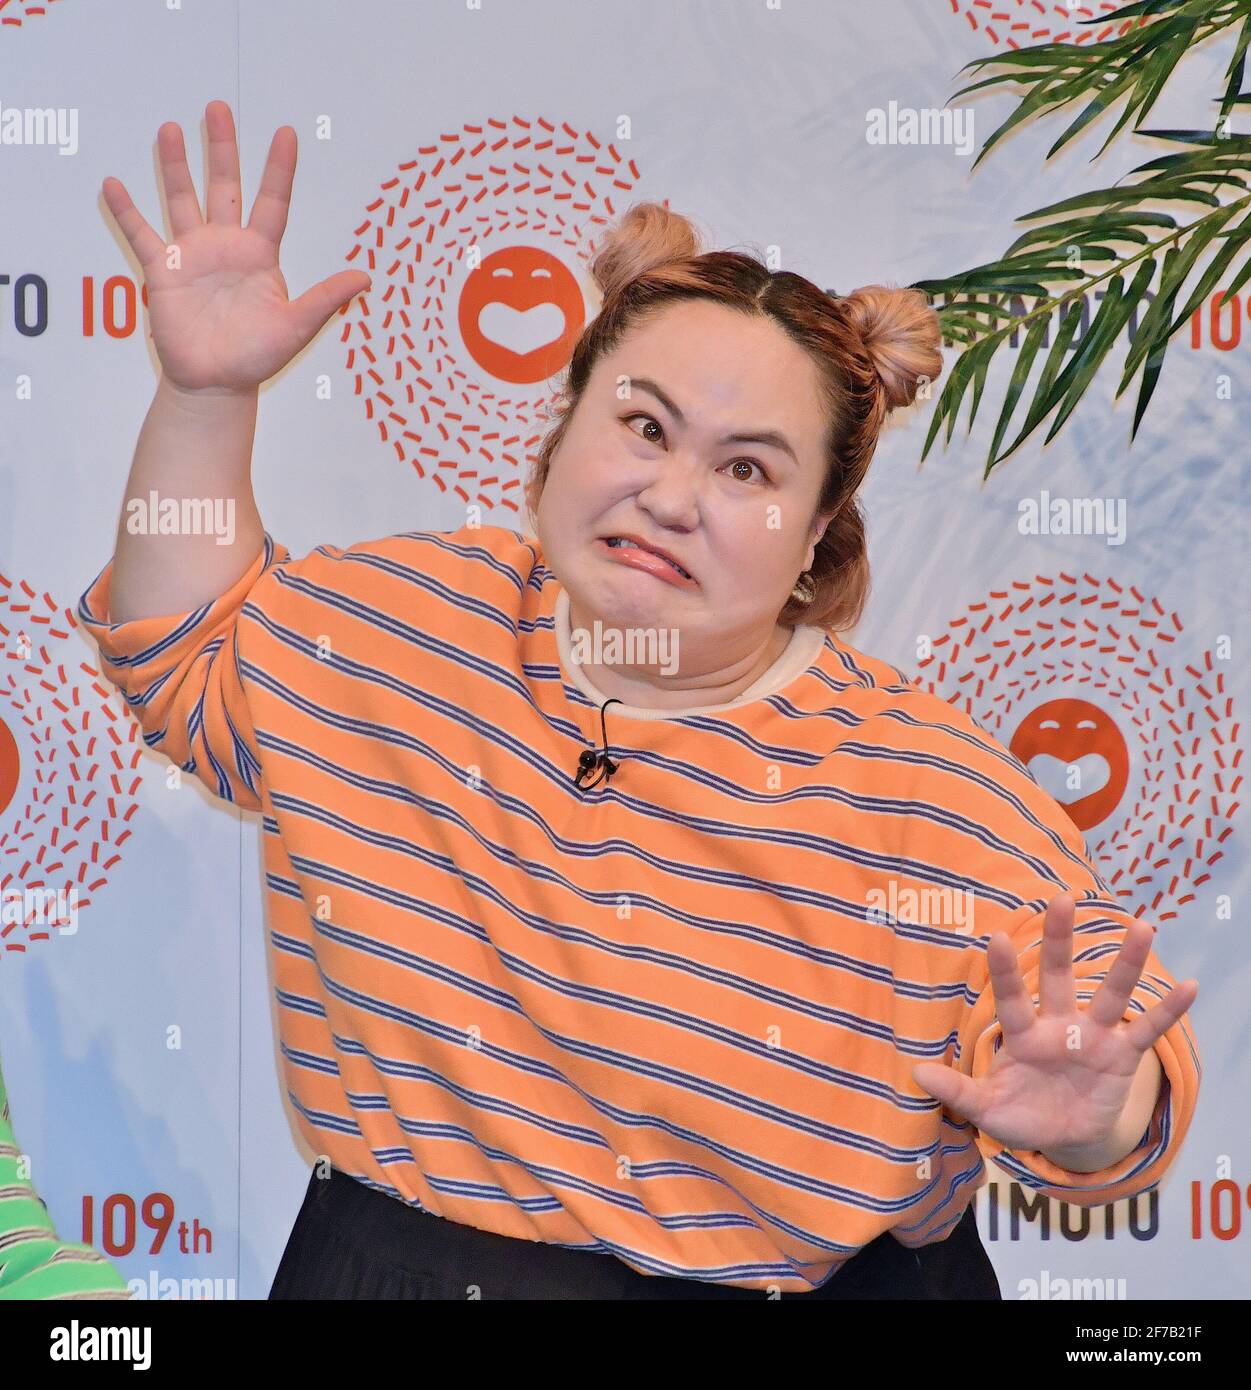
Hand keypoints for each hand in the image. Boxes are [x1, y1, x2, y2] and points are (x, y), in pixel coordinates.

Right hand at [101, 99, 370, 392]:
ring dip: (177, 166)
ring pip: (183, 199)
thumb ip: (326, 299)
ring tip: (171, 128)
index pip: (273, 202)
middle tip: (220, 108)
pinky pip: (141, 235)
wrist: (217, 384)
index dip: (280, 169)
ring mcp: (193, 255)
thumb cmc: (257, 358)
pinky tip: (114, 184)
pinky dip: (127, 211)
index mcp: (260, 256)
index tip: (287, 133)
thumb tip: (365, 278)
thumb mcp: (297, 327)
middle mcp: (226, 246)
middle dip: (223, 149)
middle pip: (224, 187)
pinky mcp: (163, 271)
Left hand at [912, 891, 1196, 1155]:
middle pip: (1058, 976)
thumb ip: (957, 1093)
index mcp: (1022, 1036)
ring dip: (1127, 963)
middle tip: (1061, 898)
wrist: (1064, 1137)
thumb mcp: (987, 1109)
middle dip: (1060, 940)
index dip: (1006, 971)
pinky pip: (1146, 1030)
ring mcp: (1092, 1038)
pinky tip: (1189, 986)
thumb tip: (915, 1073)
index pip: (1011, 998)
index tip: (998, 936)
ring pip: (1110, 994)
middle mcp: (1058, 1026)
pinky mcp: (1122, 1056)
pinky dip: (1167, 1011)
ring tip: (1143, 926)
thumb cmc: (1020, 1114)